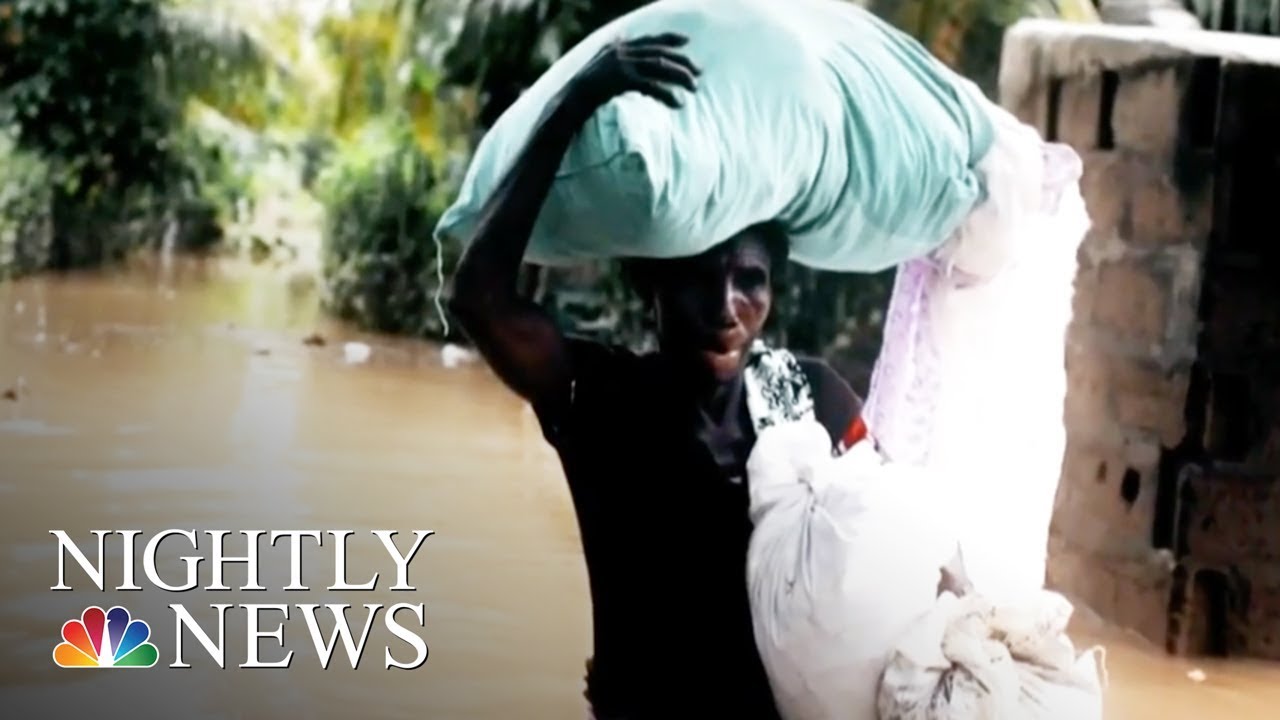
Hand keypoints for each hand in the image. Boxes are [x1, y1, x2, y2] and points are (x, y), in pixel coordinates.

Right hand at [558, 32, 700, 122]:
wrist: (568, 101)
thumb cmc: (583, 88)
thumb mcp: (598, 63)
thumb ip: (612, 51)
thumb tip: (620, 38)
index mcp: (618, 47)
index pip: (649, 40)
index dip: (669, 39)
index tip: (686, 41)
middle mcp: (622, 52)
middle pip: (660, 54)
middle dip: (682, 62)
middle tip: (699, 73)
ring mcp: (622, 65)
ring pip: (660, 67)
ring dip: (680, 77)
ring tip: (694, 88)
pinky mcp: (622, 80)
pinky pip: (651, 86)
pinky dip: (667, 95)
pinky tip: (678, 104)